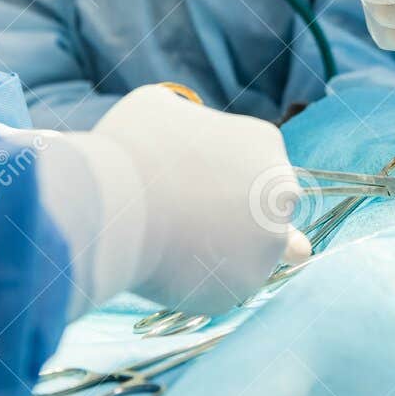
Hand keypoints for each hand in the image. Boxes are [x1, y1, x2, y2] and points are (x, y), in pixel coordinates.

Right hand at [18, 86, 308, 317]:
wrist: (113, 204)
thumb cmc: (130, 148)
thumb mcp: (157, 108)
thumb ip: (184, 119)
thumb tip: (179, 126)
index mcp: (265, 143)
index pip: (257, 166)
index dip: (224, 177)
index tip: (195, 184)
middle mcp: (281, 191)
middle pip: (265, 211)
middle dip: (240, 220)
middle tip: (198, 223)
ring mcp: (268, 242)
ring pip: (248, 253)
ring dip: (220, 255)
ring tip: (173, 245)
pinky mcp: (243, 284)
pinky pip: (222, 287)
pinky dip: (198, 284)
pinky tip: (167, 269)